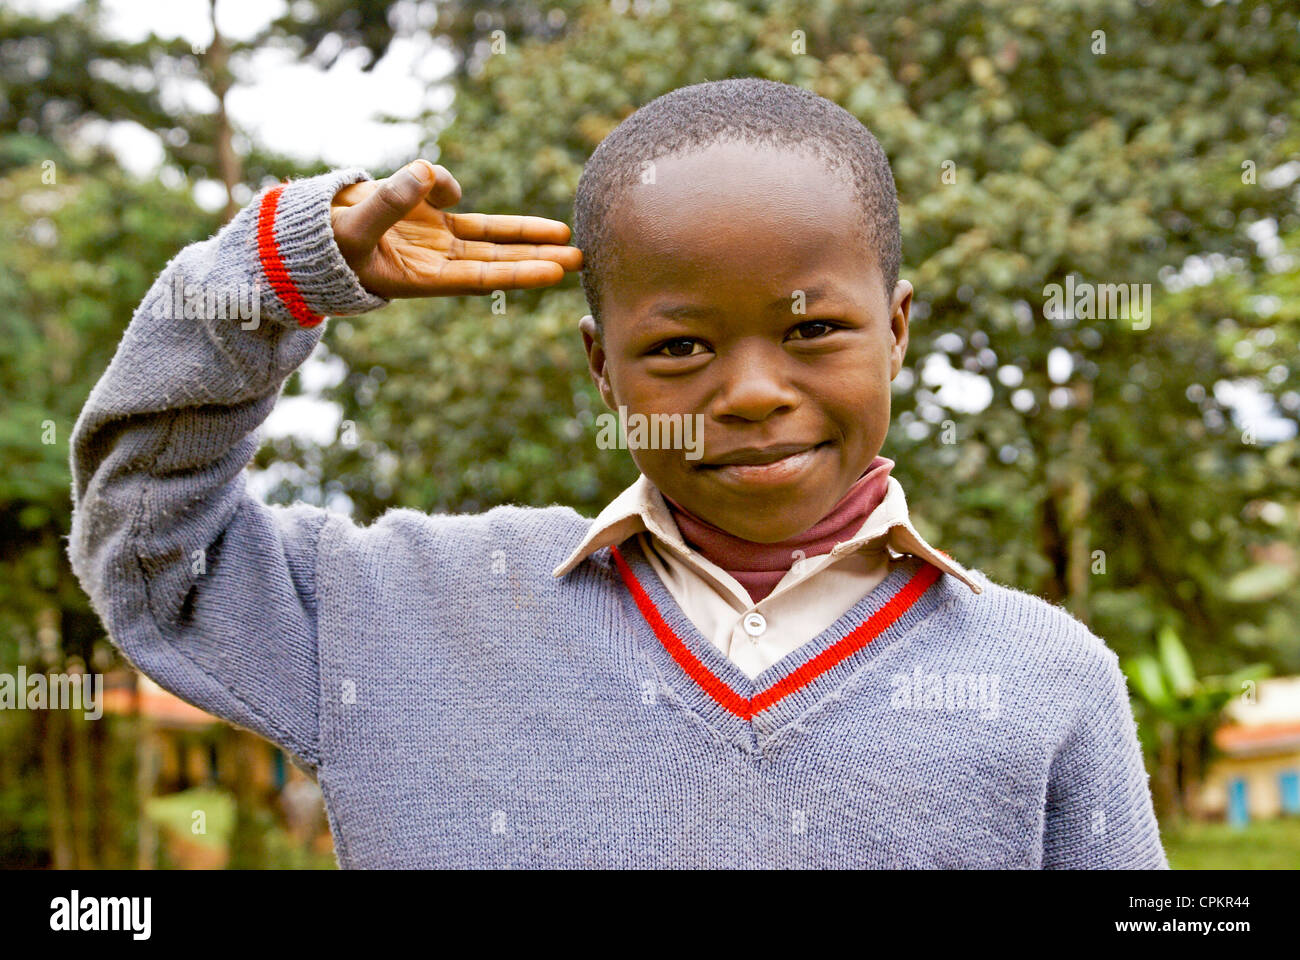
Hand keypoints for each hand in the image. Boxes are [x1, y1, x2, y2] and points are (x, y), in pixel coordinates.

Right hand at [330, 159, 582, 298]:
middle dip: (539, 258)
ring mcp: (435, 238)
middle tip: (582, 259)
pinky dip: (448, 184)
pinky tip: (430, 181)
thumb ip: (389, 202)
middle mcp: (436, 261)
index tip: (556, 272)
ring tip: (566, 234)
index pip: (482, 275)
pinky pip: (452, 196)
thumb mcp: (353, 228)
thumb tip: (428, 175)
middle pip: (498, 258)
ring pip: (491, 234)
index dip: (519, 272)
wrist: (306, 234)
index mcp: (423, 278)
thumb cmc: (325, 245)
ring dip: (526, 234)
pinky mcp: (426, 215)